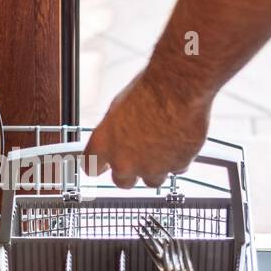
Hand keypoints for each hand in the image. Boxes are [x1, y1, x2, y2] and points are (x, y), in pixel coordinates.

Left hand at [84, 66, 212, 187]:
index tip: (103, 165)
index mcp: (103, 144)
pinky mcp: (176, 167)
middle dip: (129, 171)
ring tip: (163, 145)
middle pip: (121, 181)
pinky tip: (179, 141)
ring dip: (156, 167)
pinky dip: (177, 159)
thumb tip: (116, 137)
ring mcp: (151, 168)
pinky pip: (176, 170)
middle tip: (138, 156)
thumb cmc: (150, 90)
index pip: (91, 167)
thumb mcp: (119, 106)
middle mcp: (124, 161)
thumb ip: (114, 130)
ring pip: (151, 180)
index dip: (99, 165)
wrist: (179, 89)